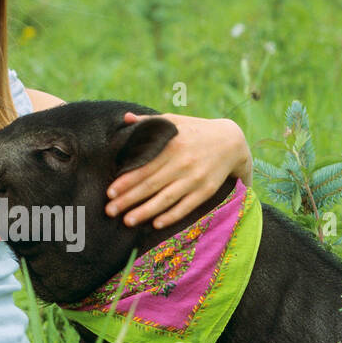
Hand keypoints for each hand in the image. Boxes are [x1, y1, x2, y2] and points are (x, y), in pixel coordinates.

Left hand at [106, 112, 252, 228]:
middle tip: (110, 211)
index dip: (126, 180)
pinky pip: (186, 206)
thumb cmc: (196, 131)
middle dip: (129, 199)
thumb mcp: (175, 121)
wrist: (231, 141)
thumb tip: (126, 118)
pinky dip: (171, 216)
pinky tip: (156, 224)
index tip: (110, 192)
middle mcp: (182, 163)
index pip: (144, 166)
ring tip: (128, 221)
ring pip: (166, 198)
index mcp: (171, 145)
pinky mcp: (206, 190)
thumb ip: (150, 122)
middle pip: (151, 185)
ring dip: (146, 211)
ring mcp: (195, 178)